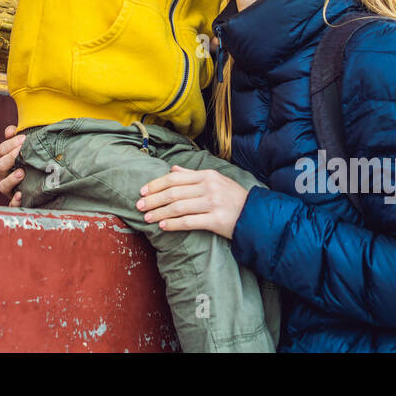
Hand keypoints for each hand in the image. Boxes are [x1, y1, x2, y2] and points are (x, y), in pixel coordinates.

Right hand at [0, 124, 26, 206]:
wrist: (42, 181)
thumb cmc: (31, 160)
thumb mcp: (25, 148)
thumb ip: (17, 138)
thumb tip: (10, 130)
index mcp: (4, 159)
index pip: (2, 150)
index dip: (11, 143)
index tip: (24, 138)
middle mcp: (3, 173)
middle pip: (0, 165)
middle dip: (11, 157)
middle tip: (23, 150)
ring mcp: (8, 188)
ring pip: (3, 185)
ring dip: (11, 179)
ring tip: (22, 173)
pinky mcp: (14, 201)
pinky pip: (11, 204)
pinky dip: (15, 201)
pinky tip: (21, 195)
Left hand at [136, 166, 250, 238]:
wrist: (256, 215)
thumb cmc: (233, 197)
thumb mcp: (216, 180)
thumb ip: (193, 175)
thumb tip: (172, 169)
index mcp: (207, 175)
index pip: (175, 178)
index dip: (156, 184)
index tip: (142, 190)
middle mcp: (209, 187)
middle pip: (173, 192)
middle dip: (153, 199)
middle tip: (139, 205)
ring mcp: (213, 203)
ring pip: (178, 207)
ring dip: (159, 213)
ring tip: (147, 218)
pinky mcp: (216, 220)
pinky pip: (189, 222)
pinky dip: (173, 224)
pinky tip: (163, 227)